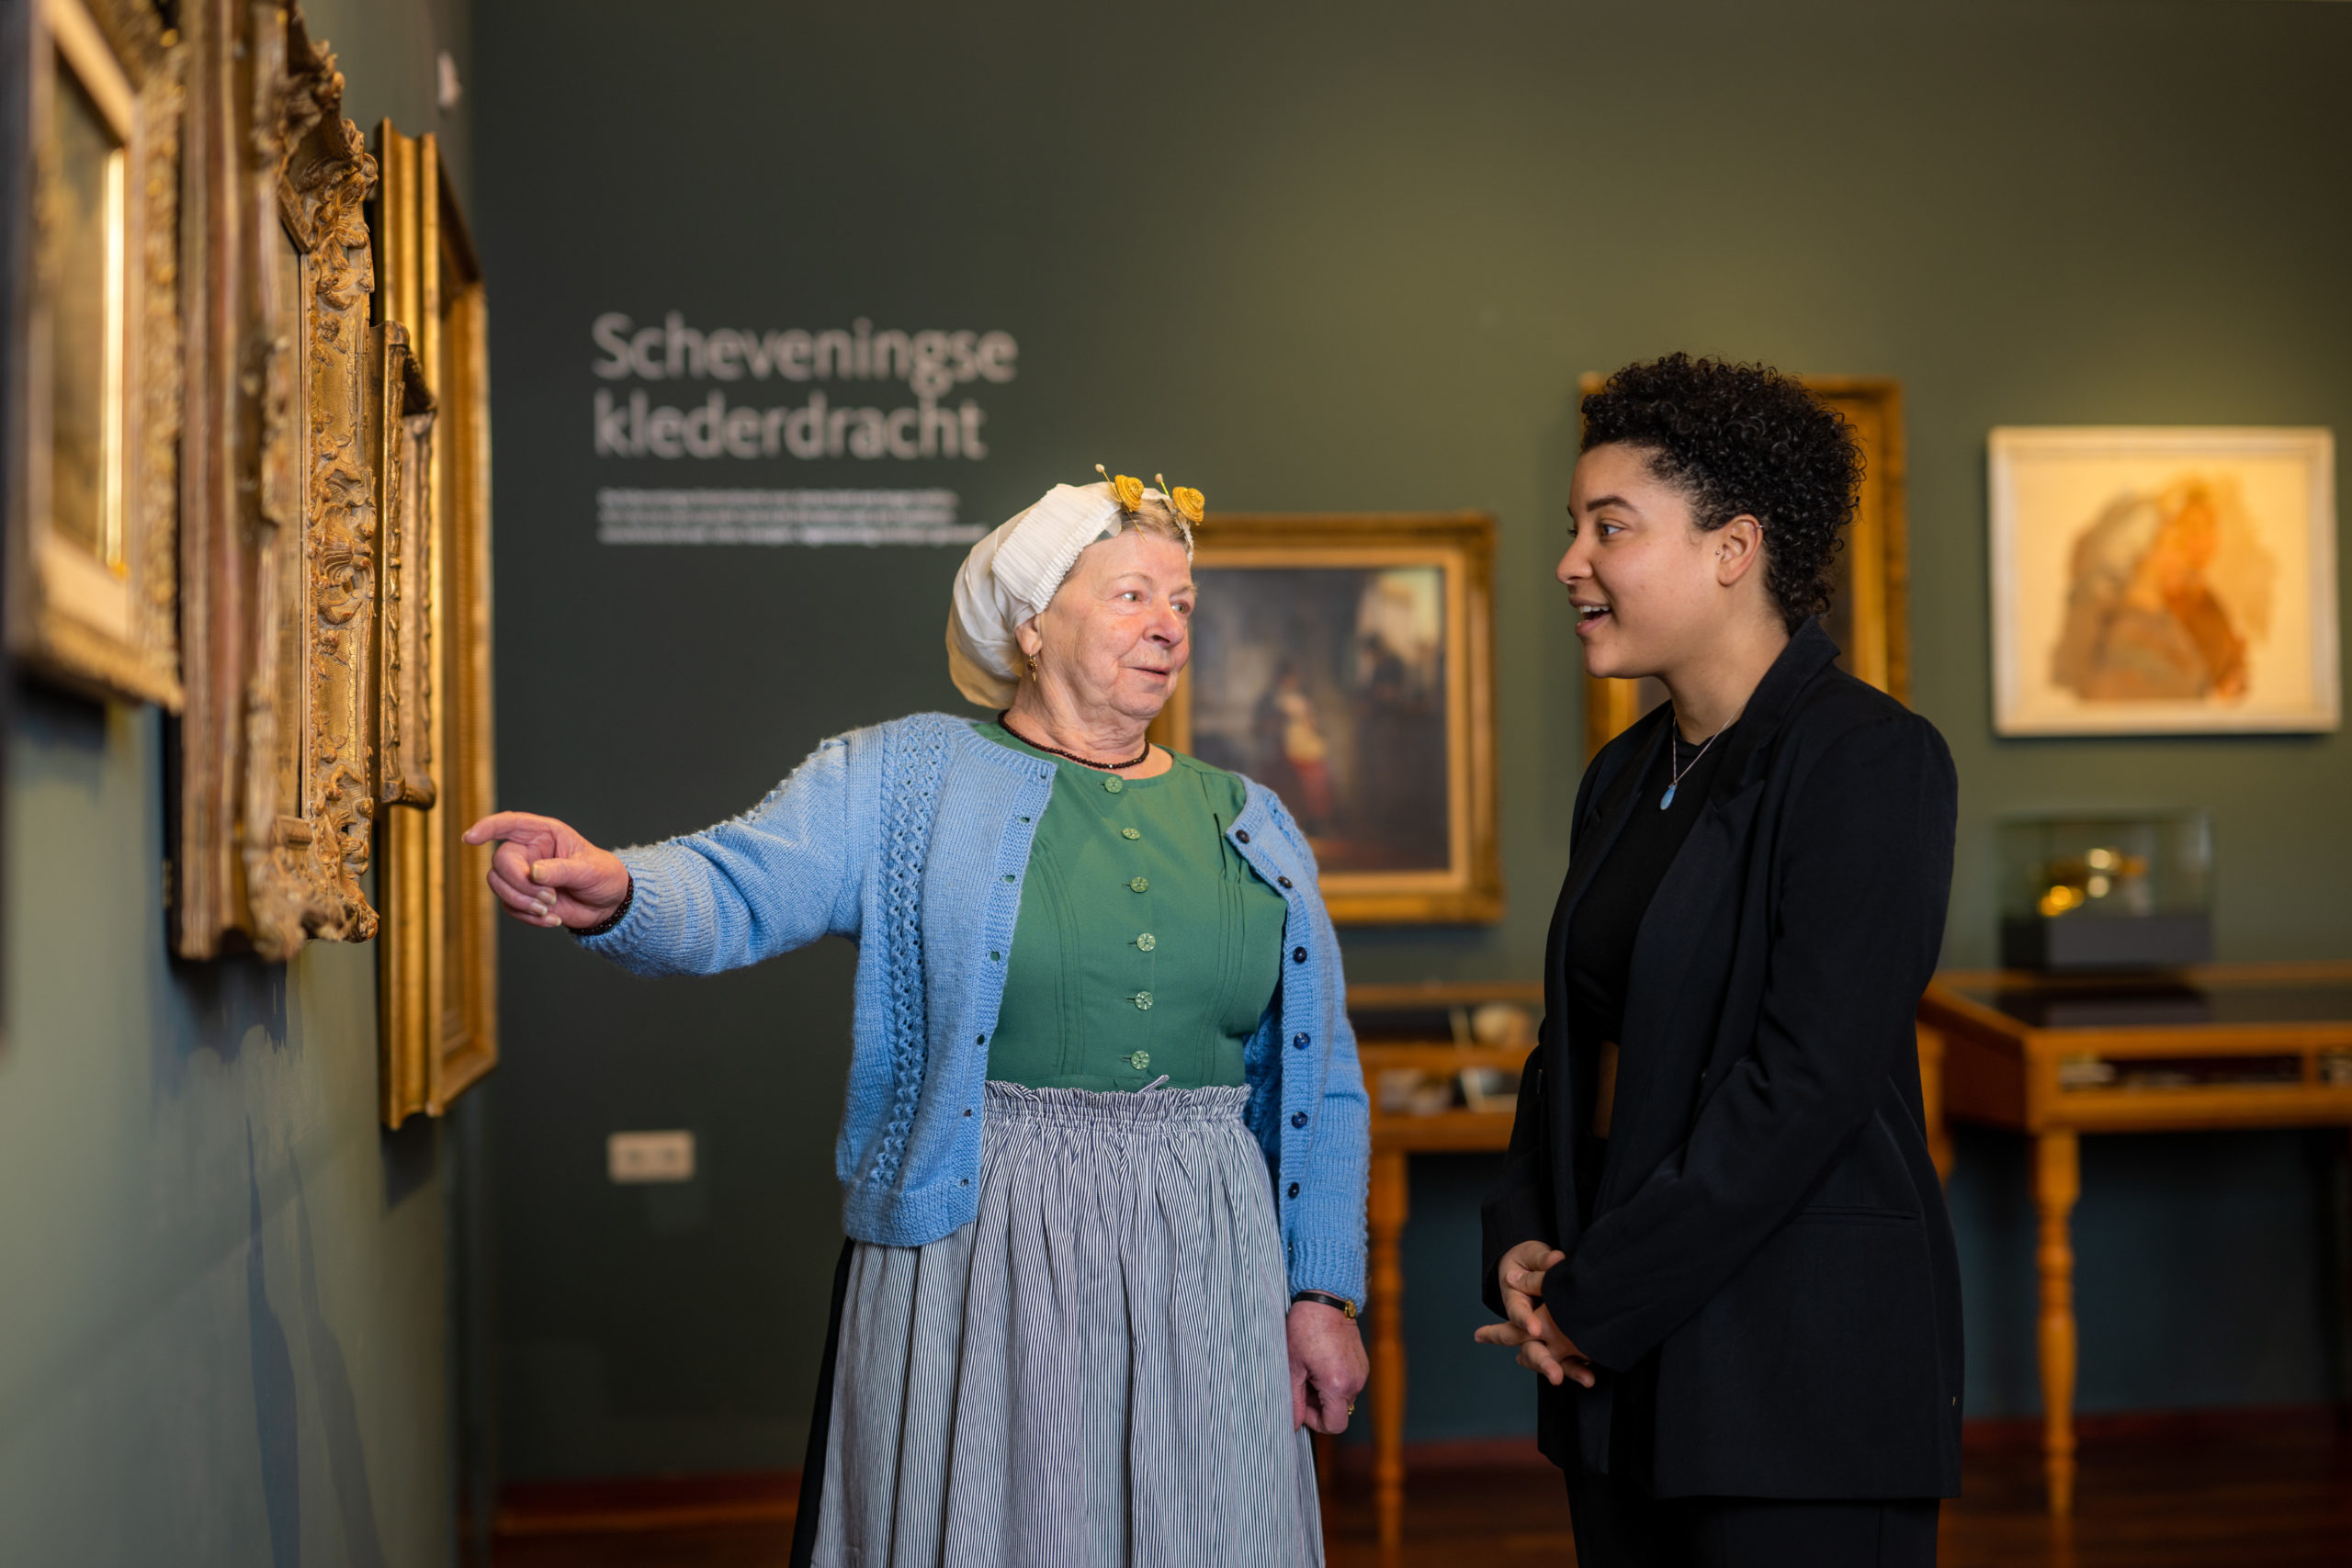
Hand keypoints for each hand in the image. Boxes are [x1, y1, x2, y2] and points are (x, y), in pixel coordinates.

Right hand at [462, 811, 630, 930]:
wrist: (608, 904)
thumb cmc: (602, 875)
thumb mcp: (589, 870)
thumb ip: (561, 870)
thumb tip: (533, 872)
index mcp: (544, 834)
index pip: (510, 823)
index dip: (488, 827)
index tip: (470, 838)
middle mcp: (529, 851)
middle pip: (500, 861)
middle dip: (519, 883)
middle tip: (550, 897)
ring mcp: (523, 875)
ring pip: (497, 885)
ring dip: (522, 901)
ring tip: (550, 908)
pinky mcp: (522, 897)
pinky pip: (509, 907)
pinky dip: (528, 917)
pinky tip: (553, 919)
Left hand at [1287, 1300, 1368, 1433]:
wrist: (1325, 1300)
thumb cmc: (1306, 1328)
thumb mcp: (1292, 1366)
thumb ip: (1293, 1400)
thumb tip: (1294, 1423)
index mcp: (1338, 1385)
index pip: (1334, 1425)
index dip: (1316, 1421)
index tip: (1302, 1404)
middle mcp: (1355, 1382)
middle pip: (1339, 1412)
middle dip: (1319, 1404)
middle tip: (1302, 1381)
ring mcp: (1362, 1372)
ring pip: (1343, 1398)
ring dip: (1326, 1392)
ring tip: (1311, 1369)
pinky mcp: (1362, 1363)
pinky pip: (1349, 1383)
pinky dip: (1335, 1380)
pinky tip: (1321, 1362)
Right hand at [1473, 1240, 1594, 1387]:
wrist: (1532, 1270)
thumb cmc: (1528, 1260)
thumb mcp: (1531, 1255)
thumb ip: (1542, 1260)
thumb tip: (1556, 1260)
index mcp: (1515, 1301)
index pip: (1518, 1313)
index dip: (1526, 1321)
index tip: (1536, 1329)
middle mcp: (1529, 1325)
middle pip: (1531, 1348)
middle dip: (1544, 1362)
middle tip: (1554, 1375)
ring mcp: (1545, 1336)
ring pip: (1550, 1358)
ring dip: (1567, 1370)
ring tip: (1587, 1380)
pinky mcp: (1562, 1341)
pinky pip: (1568, 1359)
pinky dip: (1579, 1369)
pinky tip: (1592, 1375)